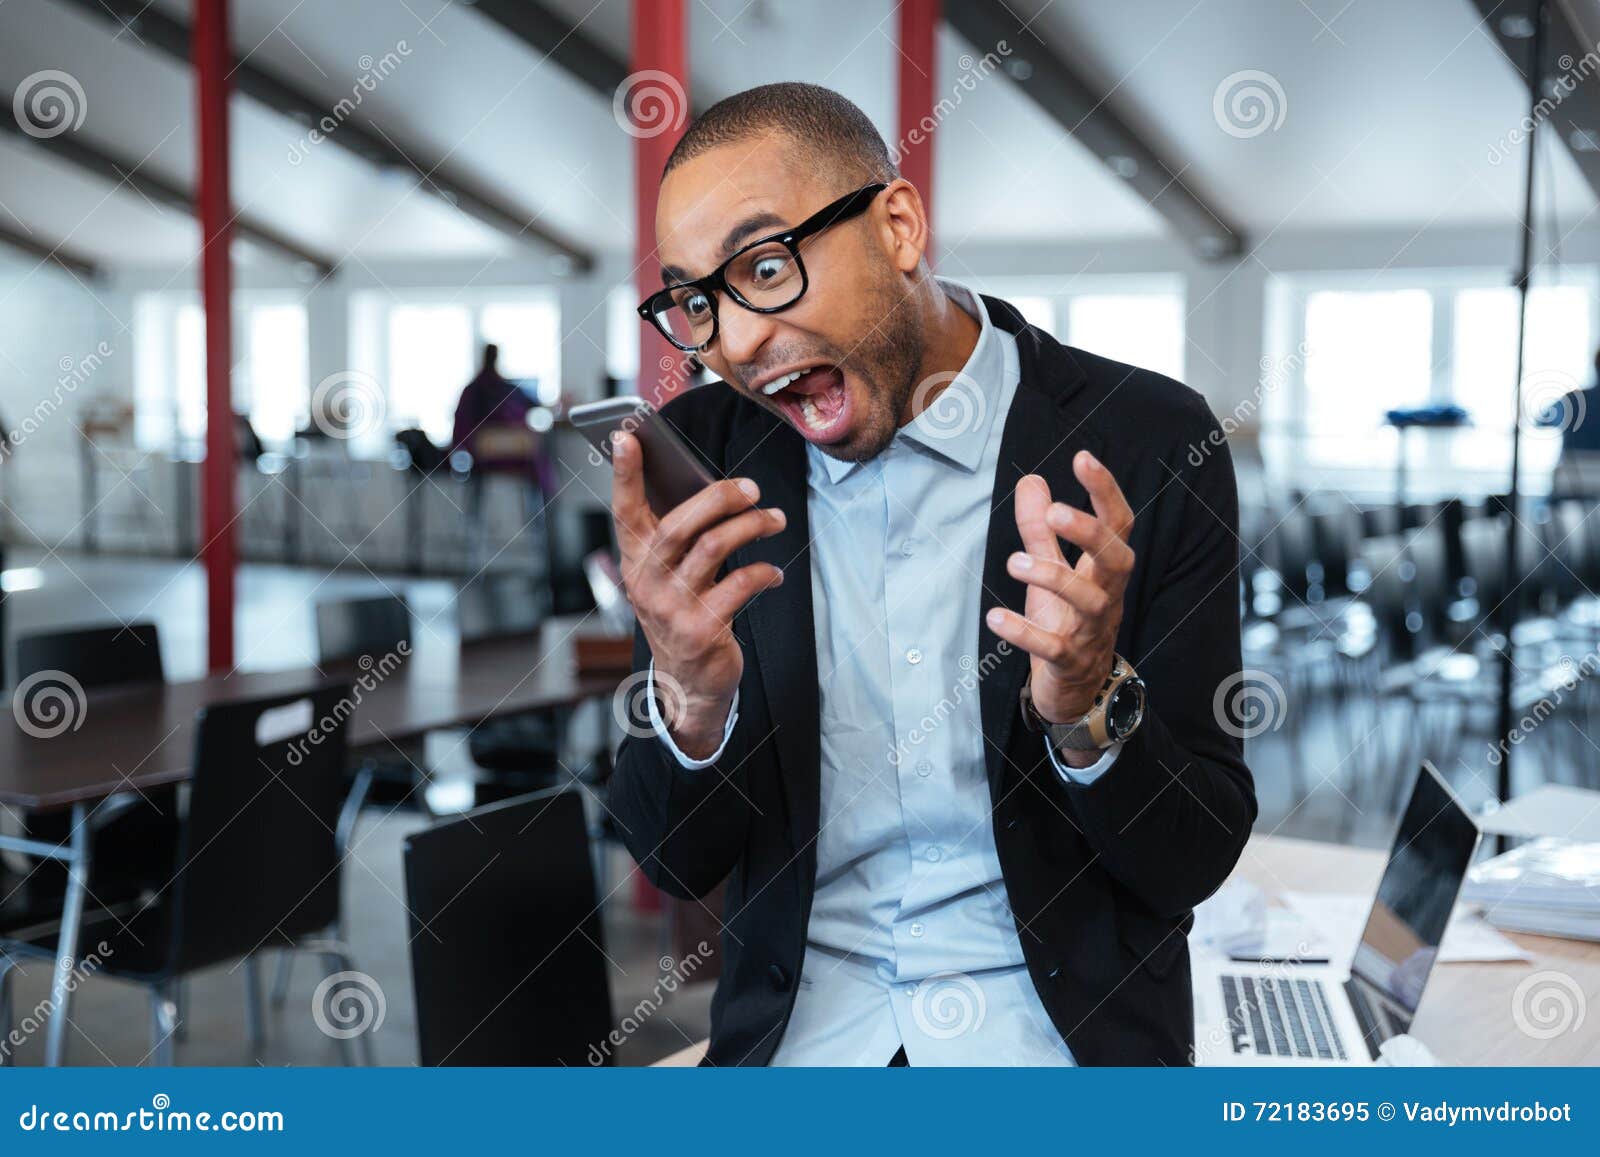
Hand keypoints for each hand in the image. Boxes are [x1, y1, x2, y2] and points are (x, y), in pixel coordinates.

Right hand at [610, 430, 785, 757]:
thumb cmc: (683, 613)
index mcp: (635, 561)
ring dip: (752, 527)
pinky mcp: (702, 629)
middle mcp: (647, 582)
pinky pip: (741, 583)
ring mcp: (672, 607)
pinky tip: (773, 571)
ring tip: (774, 520)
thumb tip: (717, 490)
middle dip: (720, 497)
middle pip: (680, 524)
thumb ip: (680, 537)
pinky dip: (764, 571)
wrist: (687, 684)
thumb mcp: (669, 577)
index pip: (624, 511)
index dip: (624, 473)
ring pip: (714, 547)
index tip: (625, 435)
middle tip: (752, 488)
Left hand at [986, 451, 1134, 736]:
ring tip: (1015, 562)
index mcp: (1103, 569)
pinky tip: (996, 618)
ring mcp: (1092, 630)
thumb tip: (1031, 481)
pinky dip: (1025, 633)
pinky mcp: (1070, 662)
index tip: (1083, 457)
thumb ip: (1040, 530)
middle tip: (1055, 513)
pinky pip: (1054, 648)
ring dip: (1054, 577)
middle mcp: (1106, 595)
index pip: (1118, 524)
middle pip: (1116, 559)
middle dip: (1090, 533)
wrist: (1074, 689)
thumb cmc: (1066, 620)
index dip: (1105, 491)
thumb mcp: (1051, 570)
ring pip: (1090, 601)